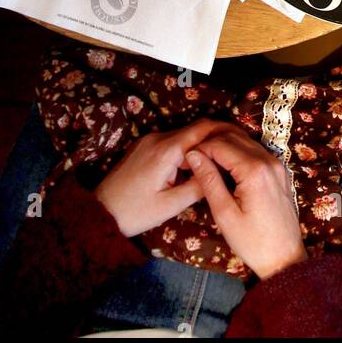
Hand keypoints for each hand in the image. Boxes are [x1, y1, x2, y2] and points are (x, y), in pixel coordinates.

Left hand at [94, 119, 223, 236]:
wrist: (100, 214)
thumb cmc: (136, 212)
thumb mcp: (171, 205)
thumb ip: (199, 185)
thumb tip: (222, 171)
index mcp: (166, 150)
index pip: (202, 128)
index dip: (224, 130)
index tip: (241, 138)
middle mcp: (157, 137)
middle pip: (194, 130)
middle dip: (214, 140)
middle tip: (233, 154)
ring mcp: (148, 140)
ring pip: (183, 136)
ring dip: (199, 147)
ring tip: (217, 162)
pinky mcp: (143, 147)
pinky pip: (171, 142)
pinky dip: (185, 151)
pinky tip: (194, 167)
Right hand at [186, 124, 306, 280]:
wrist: (284, 258)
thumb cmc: (252, 242)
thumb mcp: (224, 214)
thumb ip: (209, 180)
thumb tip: (193, 155)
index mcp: (254, 170)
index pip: (221, 144)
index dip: (201, 147)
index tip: (186, 158)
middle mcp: (268, 160)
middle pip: (234, 137)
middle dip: (212, 143)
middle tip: (194, 157)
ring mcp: (277, 164)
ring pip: (246, 141)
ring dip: (225, 145)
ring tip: (206, 161)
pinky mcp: (280, 171)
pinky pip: (256, 151)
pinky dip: (239, 152)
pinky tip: (226, 166)